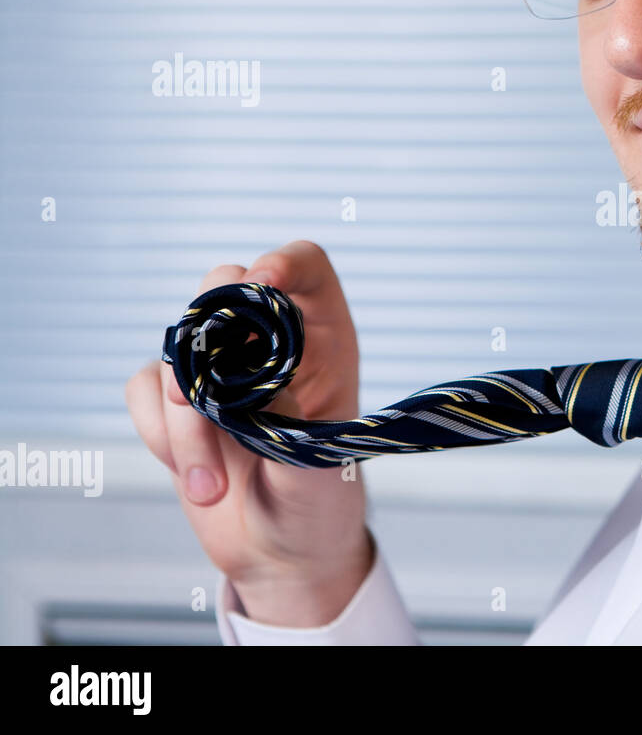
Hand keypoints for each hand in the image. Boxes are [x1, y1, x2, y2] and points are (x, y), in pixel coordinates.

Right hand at [125, 240, 371, 625]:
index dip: (285, 262)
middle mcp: (268, 341)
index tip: (265, 280)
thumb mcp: (321, 472)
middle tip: (200, 398)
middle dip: (205, 336)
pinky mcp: (175, 399)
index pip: (306, 268)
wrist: (280, 553)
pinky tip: (196, 477)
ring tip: (213, 485)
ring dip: (185, 424)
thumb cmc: (317, 505)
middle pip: (224, 283)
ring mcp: (217, 366)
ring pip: (176, 349)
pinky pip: (143, 389)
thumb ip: (294, 430)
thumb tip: (259, 394)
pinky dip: (159, 436)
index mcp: (323, 341)